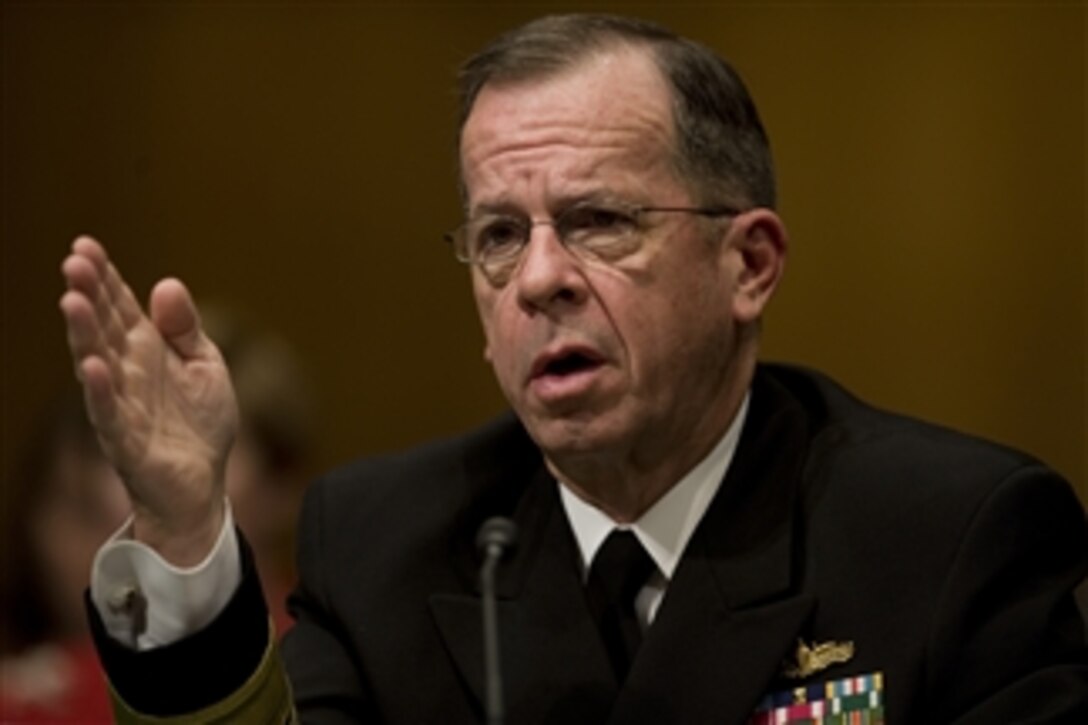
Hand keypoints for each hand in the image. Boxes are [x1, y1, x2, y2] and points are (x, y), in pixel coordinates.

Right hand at [59, 236, 237, 565]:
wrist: (203, 483)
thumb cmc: (199, 422)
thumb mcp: (204, 363)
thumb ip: (185, 327)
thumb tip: (166, 283)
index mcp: (145, 349)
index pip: (118, 306)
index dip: (103, 277)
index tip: (85, 246)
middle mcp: (126, 371)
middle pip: (102, 327)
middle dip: (88, 295)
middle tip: (73, 262)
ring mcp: (121, 404)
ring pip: (96, 364)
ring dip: (83, 334)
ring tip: (72, 301)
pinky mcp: (126, 441)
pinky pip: (109, 414)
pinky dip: (100, 391)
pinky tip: (92, 367)